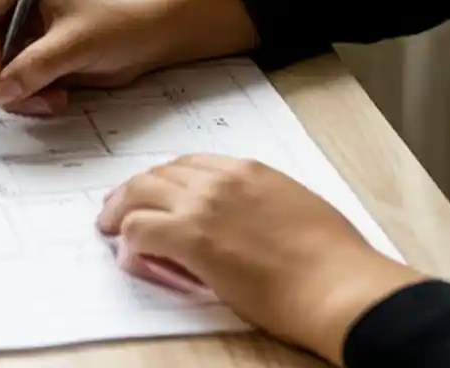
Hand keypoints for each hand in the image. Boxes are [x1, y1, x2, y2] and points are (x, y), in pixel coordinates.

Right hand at [0, 0, 259, 115]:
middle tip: (18, 96)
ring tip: (51, 100)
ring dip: (12, 95)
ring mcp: (13, 43)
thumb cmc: (116, 26)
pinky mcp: (24, 68)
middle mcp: (7, 15)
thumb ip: (37, 65)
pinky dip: (24, 102)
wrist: (145, 43)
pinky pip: (5, 91)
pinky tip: (56, 99)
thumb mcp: (77, 43)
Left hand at [97, 155, 423, 364]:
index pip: (190, 164)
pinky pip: (138, 229)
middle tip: (118, 208)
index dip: (165, 179)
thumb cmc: (332, 260)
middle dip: (134, 190)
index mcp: (249, 171)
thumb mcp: (295, 210)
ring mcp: (203, 206)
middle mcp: (221, 180)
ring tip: (110, 228)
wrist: (338, 284)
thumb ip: (259, 206)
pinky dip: (127, 240)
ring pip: (139, 194)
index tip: (154, 193)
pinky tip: (129, 255)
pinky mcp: (189, 238)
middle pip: (159, 174)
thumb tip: (239, 225)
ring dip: (119, 210)